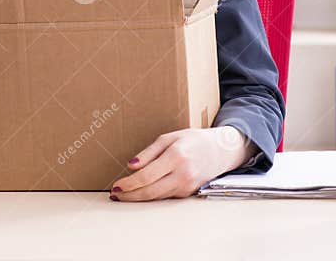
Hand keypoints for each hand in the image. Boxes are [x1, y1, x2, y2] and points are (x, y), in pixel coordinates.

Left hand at [109, 126, 258, 201]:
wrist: (220, 150)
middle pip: (150, 191)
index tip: (116, 185)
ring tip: (123, 195)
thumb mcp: (170, 138)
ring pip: (157, 197)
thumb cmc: (193, 140)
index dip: (129, 183)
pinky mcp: (188, 193)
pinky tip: (141, 192)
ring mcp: (186, 186)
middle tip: (115, 195)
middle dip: (130, 195)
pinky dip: (151, 195)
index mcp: (176, 156)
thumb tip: (131, 165)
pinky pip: (165, 196)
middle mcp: (182, 174)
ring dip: (138, 198)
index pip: (147, 175)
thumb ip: (149, 152)